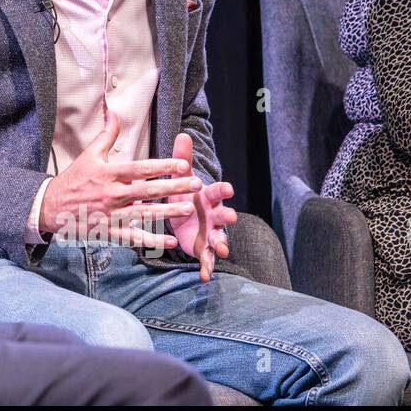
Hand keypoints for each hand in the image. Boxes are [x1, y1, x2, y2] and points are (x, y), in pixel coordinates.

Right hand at [38, 109, 204, 248]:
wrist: (50, 206)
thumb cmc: (74, 179)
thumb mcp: (89, 154)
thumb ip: (107, 135)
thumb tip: (115, 112)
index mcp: (108, 174)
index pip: (140, 168)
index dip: (162, 166)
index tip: (183, 164)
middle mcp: (111, 194)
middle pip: (147, 190)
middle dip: (173, 187)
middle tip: (195, 184)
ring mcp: (110, 214)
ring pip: (144, 213)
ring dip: (167, 211)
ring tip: (188, 208)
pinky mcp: (108, 231)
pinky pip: (133, 237)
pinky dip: (151, 239)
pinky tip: (170, 239)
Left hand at [165, 132, 235, 281]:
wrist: (183, 216)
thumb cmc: (184, 194)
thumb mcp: (180, 177)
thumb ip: (181, 159)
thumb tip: (183, 134)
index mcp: (208, 197)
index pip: (217, 191)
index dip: (222, 190)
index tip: (227, 187)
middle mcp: (214, 215)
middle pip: (224, 215)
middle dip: (227, 216)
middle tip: (230, 217)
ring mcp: (211, 233)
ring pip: (220, 239)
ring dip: (222, 244)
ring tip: (223, 250)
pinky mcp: (204, 248)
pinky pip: (207, 259)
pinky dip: (207, 267)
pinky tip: (205, 276)